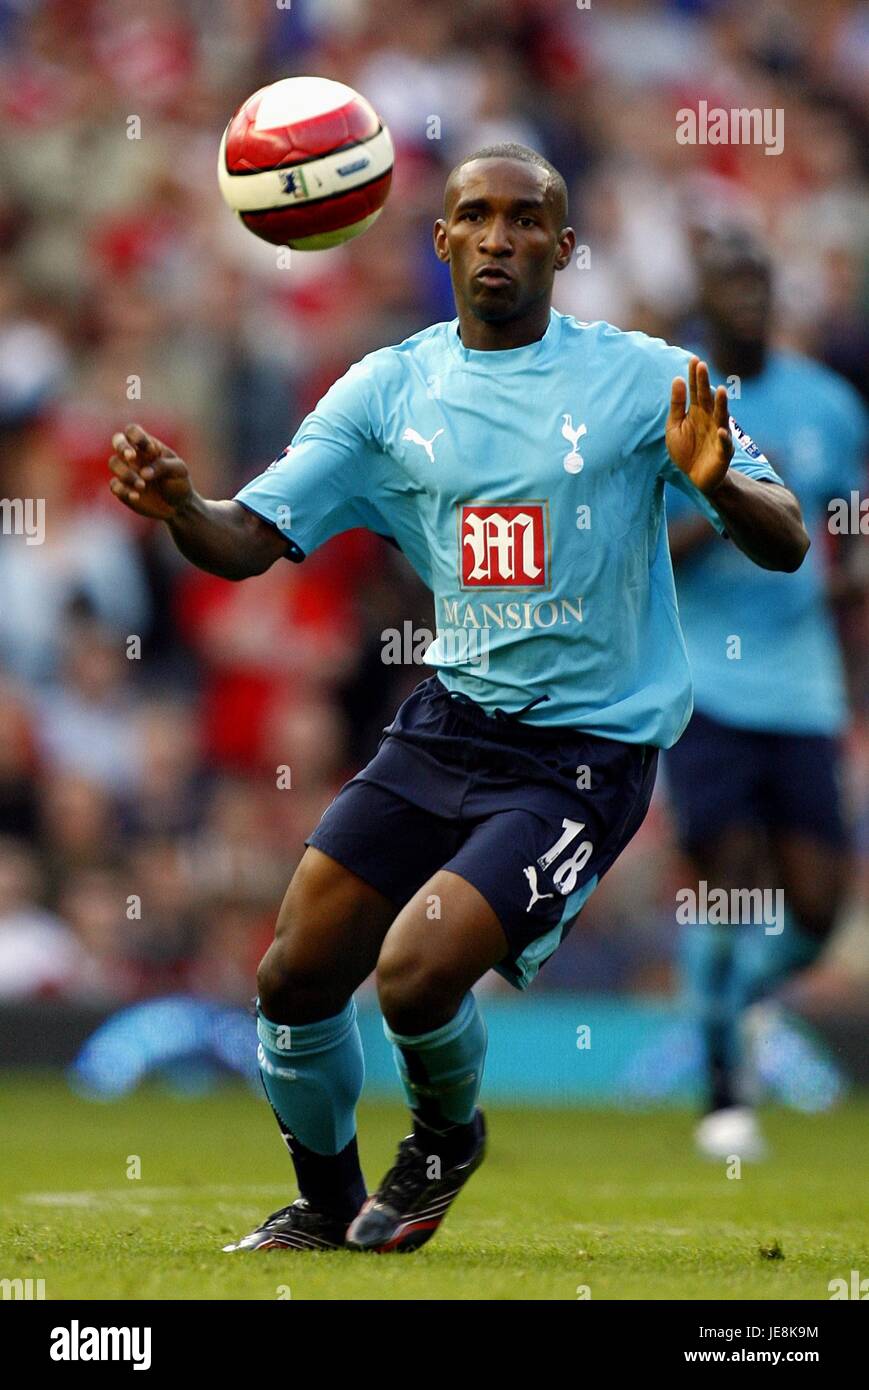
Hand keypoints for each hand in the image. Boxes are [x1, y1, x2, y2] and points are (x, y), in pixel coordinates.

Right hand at [108, 424, 193, 519]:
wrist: (178, 506)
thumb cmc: (179, 482)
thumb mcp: (179, 470)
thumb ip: (163, 466)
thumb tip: (143, 473)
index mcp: (147, 446)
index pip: (133, 431)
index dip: (138, 436)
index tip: (151, 450)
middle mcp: (134, 456)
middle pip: (118, 440)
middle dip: (122, 446)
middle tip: (131, 457)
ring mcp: (126, 471)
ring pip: (114, 463)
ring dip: (126, 473)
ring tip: (142, 486)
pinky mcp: (122, 489)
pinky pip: (114, 486)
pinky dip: (124, 490)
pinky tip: (137, 496)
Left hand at [666, 357, 733, 495]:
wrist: (695, 477)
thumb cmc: (686, 450)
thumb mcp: (674, 427)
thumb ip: (677, 405)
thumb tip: (677, 379)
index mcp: (697, 412)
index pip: (696, 390)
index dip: (695, 376)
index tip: (693, 359)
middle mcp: (710, 419)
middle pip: (707, 398)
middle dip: (705, 383)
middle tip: (702, 365)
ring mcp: (718, 434)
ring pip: (721, 416)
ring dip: (721, 404)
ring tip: (720, 390)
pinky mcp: (723, 452)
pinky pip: (724, 444)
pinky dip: (724, 437)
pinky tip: (721, 430)